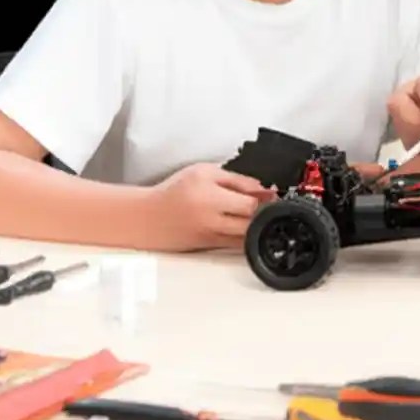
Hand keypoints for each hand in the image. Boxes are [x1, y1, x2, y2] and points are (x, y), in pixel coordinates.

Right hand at [143, 163, 276, 250]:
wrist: (148, 217)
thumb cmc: (175, 191)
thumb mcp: (205, 172)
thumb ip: (236, 179)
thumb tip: (263, 189)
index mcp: (209, 195)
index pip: (249, 203)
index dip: (264, 199)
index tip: (271, 195)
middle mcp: (210, 218)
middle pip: (251, 222)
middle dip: (264, 214)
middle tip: (267, 206)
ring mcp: (210, 235)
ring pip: (246, 237)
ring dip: (257, 227)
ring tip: (255, 215)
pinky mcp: (209, 247)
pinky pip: (236, 245)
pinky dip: (246, 237)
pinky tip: (246, 227)